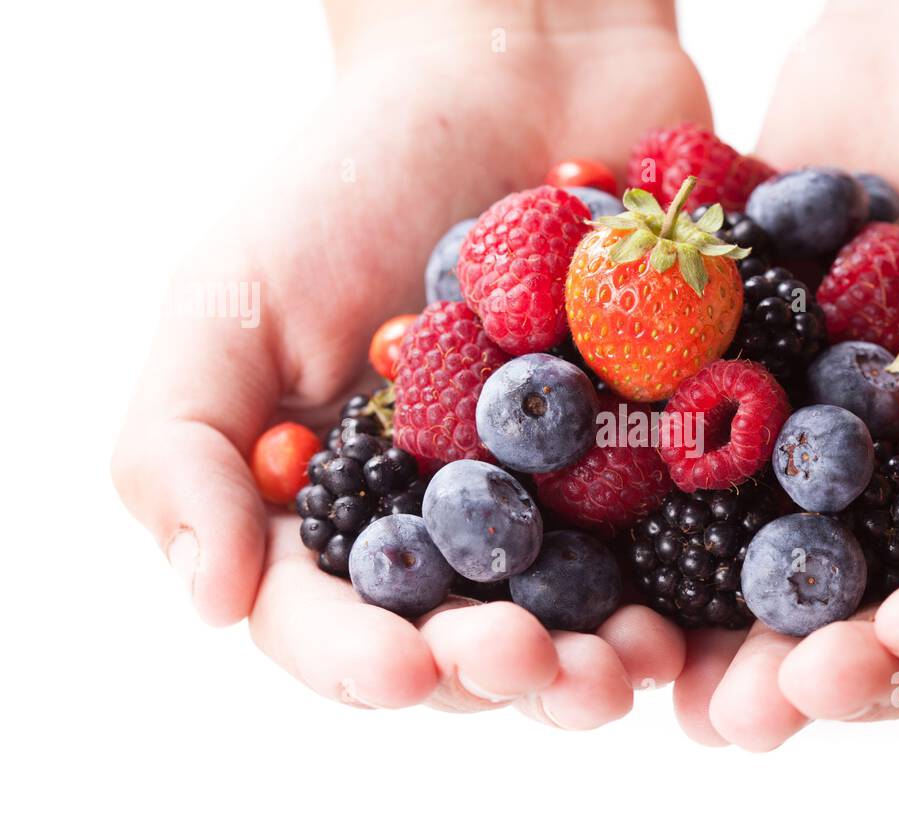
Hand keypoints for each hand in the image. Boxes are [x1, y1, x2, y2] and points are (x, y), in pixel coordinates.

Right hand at [113, 0, 705, 724]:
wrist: (513, 78)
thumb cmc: (352, 181)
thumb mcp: (233, 298)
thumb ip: (184, 446)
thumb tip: (209, 602)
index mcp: (334, 509)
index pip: (325, 619)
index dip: (357, 660)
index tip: (404, 670)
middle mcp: (446, 527)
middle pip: (460, 642)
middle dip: (497, 672)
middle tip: (540, 667)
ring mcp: (555, 505)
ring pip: (571, 621)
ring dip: (598, 663)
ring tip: (629, 666)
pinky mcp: (649, 467)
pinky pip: (670, 550)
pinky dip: (684, 589)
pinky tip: (698, 614)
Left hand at [675, 0, 898, 748]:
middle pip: (870, 631)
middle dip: (814, 675)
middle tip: (754, 709)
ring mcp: (817, 478)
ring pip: (765, 590)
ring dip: (716, 646)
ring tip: (666, 686)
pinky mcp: (732, 421)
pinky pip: (687, 493)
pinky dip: (645, 536)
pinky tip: (598, 577)